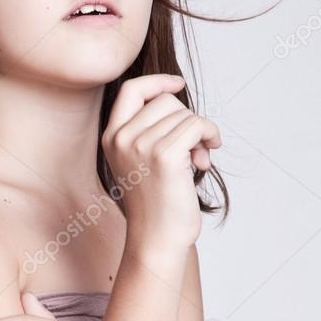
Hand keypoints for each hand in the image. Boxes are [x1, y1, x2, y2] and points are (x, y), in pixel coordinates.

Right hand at [101, 73, 221, 254]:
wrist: (157, 238)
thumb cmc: (155, 204)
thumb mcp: (141, 161)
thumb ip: (150, 130)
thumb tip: (178, 99)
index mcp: (111, 138)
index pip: (131, 90)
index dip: (158, 81)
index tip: (178, 84)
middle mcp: (121, 138)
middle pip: (164, 100)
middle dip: (186, 118)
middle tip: (194, 147)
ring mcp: (141, 145)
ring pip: (184, 113)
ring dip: (200, 132)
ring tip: (197, 160)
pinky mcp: (165, 155)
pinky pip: (197, 125)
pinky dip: (209, 135)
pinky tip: (206, 158)